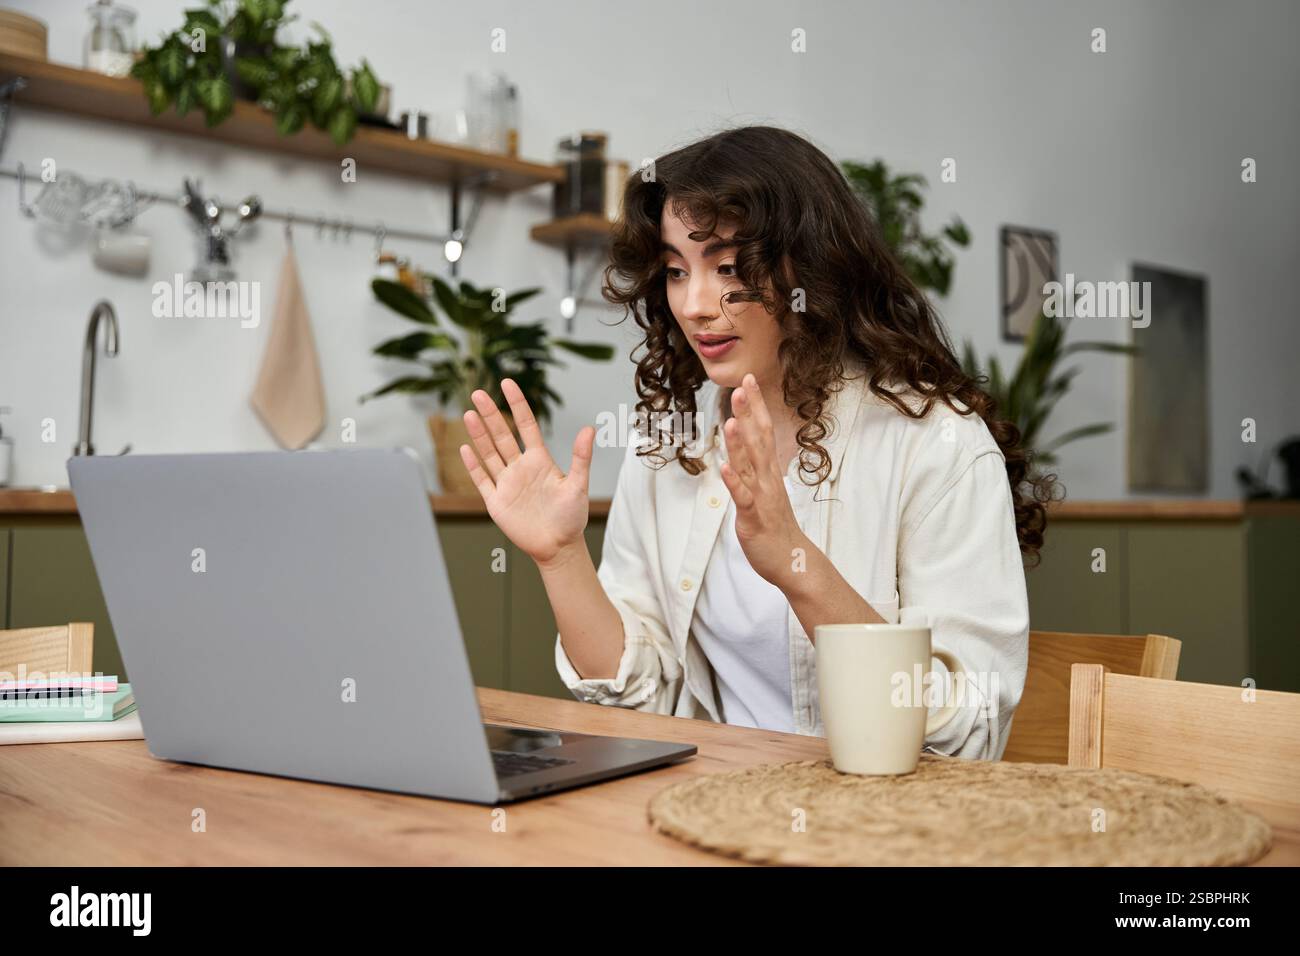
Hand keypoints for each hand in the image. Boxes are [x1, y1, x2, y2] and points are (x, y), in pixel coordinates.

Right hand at [458, 378, 594, 567]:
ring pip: (489, 454)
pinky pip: (482, 480)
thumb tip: (590, 429)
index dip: (516, 404)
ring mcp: (506, 484)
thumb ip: (581, 457)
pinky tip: (465, 449)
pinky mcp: (496, 502)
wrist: (559, 547)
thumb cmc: (571, 517)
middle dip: (490, 414)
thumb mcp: (578, 485)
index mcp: (539, 460)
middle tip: (478, 393)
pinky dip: (473, 466)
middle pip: (501, 435)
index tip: (507, 383)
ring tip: (468, 413)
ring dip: (478, 435)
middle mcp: (520, 468)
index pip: (525, 425)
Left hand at [719, 373, 810, 587]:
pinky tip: (725, 467)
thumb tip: (742, 446)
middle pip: (758, 439)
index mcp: (768, 470)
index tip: (747, 380)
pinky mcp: (754, 517)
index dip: (755, 405)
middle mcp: (766, 478)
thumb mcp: (763, 490)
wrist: (792, 560)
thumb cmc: (775, 526)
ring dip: (740, 442)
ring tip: (732, 418)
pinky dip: (734, 482)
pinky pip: (744, 497)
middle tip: (742, 385)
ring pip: (750, 465)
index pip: (762, 430)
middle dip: (750, 412)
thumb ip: (752, 467)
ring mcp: (762, 497)